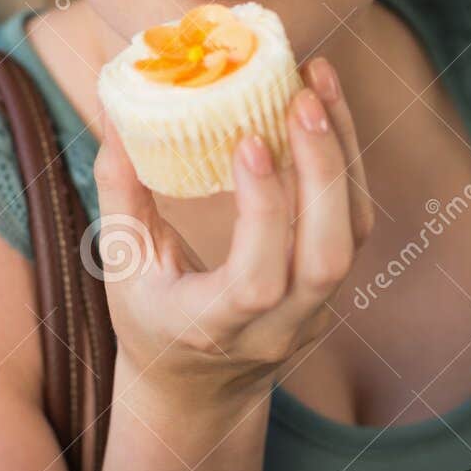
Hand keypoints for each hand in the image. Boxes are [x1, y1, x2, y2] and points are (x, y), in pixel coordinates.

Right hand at [90, 57, 374, 408]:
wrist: (198, 390)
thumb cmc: (150, 318)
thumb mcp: (122, 265)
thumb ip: (119, 189)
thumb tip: (115, 107)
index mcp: (212, 328)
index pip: (256, 281)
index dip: (263, 212)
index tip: (248, 140)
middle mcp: (277, 327)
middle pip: (326, 258)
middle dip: (322, 170)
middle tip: (301, 95)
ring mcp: (314, 309)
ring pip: (353, 234)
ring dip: (342, 152)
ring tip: (319, 80)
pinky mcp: (333, 286)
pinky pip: (355, 221)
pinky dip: (346, 161)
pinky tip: (327, 106)